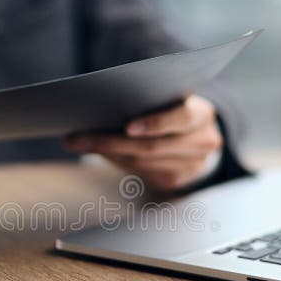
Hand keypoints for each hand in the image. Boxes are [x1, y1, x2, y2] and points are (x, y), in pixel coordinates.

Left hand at [64, 95, 222, 191]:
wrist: (196, 137)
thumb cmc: (173, 110)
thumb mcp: (170, 99)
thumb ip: (150, 99)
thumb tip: (103, 104)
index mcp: (202, 115)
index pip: (182, 118)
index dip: (155, 123)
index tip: (127, 127)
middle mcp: (203, 142)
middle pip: (153, 147)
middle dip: (112, 142)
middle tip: (78, 138)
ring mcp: (191, 166)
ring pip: (142, 163)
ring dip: (108, 153)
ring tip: (79, 143)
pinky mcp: (176, 182)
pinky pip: (141, 174)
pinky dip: (117, 162)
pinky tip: (98, 152)